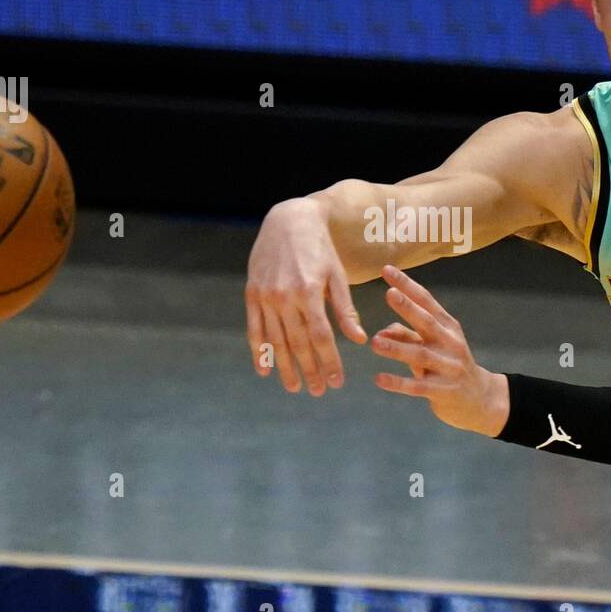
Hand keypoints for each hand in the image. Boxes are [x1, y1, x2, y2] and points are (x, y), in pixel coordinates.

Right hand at [246, 197, 367, 394]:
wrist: (288, 220)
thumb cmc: (321, 249)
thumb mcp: (337, 275)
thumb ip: (345, 309)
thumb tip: (358, 340)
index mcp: (309, 291)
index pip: (321, 336)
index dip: (329, 361)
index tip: (336, 382)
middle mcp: (284, 296)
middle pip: (298, 343)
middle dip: (309, 370)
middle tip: (317, 391)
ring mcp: (265, 296)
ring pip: (275, 340)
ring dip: (285, 367)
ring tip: (294, 387)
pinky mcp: (252, 294)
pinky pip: (254, 329)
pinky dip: (259, 351)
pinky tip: (264, 371)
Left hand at [369, 265, 508, 436]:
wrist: (480, 398)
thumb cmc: (449, 365)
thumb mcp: (433, 346)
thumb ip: (408, 336)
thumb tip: (383, 331)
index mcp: (448, 327)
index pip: (426, 301)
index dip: (407, 285)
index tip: (387, 270)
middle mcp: (450, 343)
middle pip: (427, 322)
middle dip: (408, 308)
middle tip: (390, 294)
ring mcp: (449, 368)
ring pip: (421, 355)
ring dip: (397, 348)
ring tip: (375, 342)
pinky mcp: (444, 391)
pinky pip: (418, 387)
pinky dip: (398, 383)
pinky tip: (379, 379)